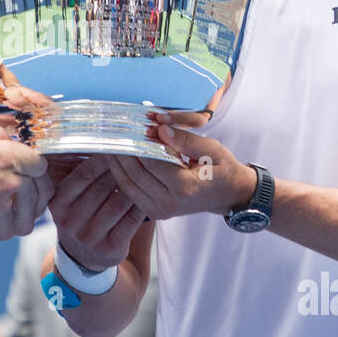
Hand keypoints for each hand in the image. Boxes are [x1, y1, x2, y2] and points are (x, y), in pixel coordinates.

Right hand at [0, 125, 53, 243]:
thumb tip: (13, 140)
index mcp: (8, 158)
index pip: (42, 164)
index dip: (34, 165)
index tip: (26, 168)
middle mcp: (11, 183)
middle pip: (43, 190)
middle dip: (35, 188)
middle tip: (21, 188)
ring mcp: (4, 210)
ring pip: (31, 214)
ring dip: (24, 210)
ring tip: (7, 203)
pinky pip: (12, 229)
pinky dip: (6, 225)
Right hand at [48, 155, 147, 273]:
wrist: (83, 259)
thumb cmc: (81, 217)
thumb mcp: (70, 200)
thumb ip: (81, 178)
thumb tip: (102, 141)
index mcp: (57, 204)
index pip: (83, 175)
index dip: (103, 160)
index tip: (118, 148)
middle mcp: (69, 221)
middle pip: (102, 187)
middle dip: (121, 171)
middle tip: (136, 157)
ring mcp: (89, 237)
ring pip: (118, 202)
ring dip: (134, 187)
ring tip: (144, 174)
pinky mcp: (110, 248)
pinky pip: (131, 220)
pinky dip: (141, 205)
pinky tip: (147, 196)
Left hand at [102, 113, 255, 222]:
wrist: (229, 195)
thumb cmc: (223, 169)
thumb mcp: (211, 149)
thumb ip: (184, 139)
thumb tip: (160, 127)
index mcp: (184, 188)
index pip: (151, 160)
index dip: (139, 140)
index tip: (129, 124)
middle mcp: (168, 203)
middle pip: (134, 172)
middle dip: (122, 149)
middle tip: (112, 130)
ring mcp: (160, 211)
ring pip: (127, 183)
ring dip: (116, 161)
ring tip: (108, 140)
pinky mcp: (153, 212)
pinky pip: (130, 191)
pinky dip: (121, 173)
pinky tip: (115, 157)